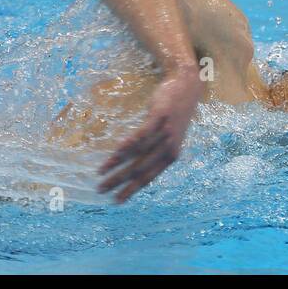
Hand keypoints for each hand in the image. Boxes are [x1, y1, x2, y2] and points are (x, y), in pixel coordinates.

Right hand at [97, 66, 202, 201]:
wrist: (187, 87)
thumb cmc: (175, 114)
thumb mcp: (169, 137)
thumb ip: (154, 151)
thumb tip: (134, 165)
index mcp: (171, 156)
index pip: (148, 178)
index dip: (131, 190)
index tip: (116, 201)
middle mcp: (169, 148)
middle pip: (140, 170)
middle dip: (119, 182)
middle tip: (101, 190)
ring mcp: (165, 133)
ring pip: (138, 155)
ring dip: (117, 166)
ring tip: (100, 173)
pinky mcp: (160, 118)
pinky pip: (141, 136)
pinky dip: (126, 146)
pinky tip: (114, 154)